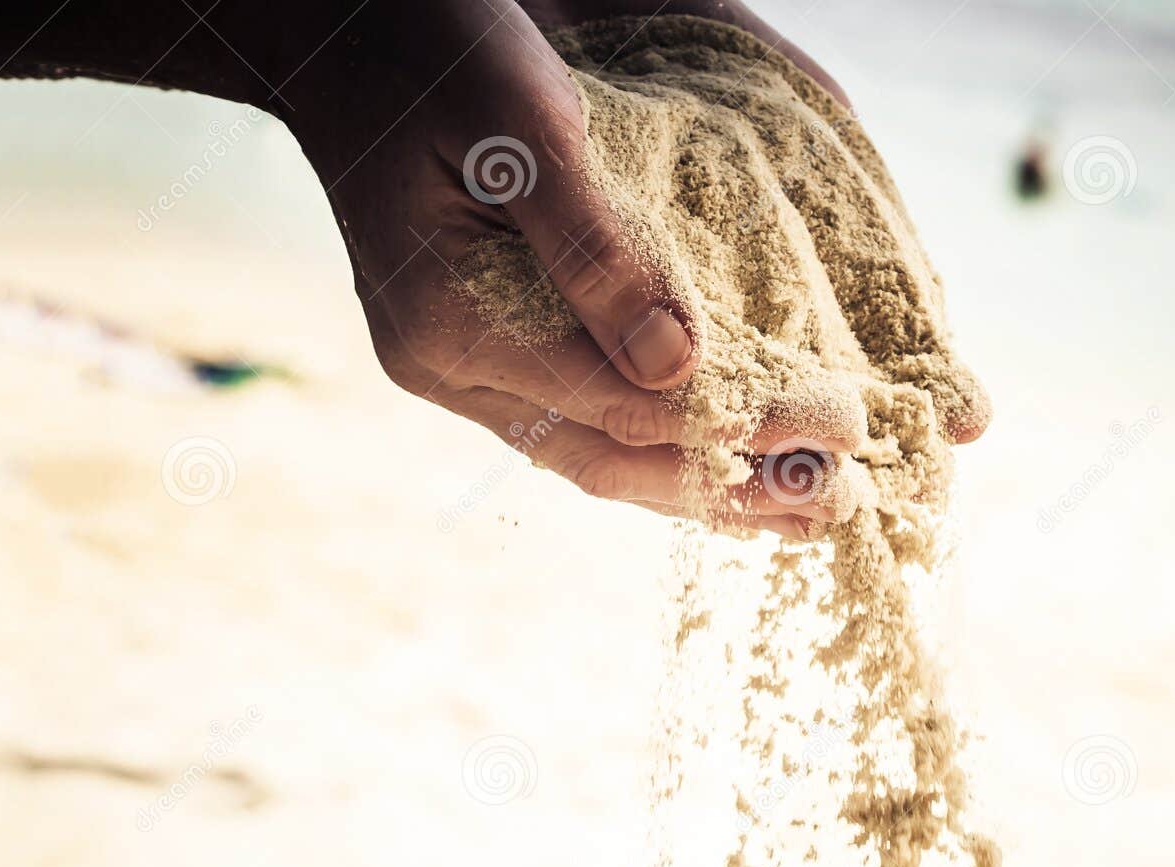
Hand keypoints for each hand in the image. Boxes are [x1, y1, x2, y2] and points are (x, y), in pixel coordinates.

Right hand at [284, 1, 867, 538]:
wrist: (336, 35)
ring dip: (695, 484)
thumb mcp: (524, 127)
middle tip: (834, 506)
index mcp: (450, 321)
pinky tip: (715, 458)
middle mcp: (446, 369)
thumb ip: (596, 250)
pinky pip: (574, 419)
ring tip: (792, 511)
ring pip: (591, 454)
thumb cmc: (432, 51)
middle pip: (607, 458)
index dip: (735, 424)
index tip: (838, 431)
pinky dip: (652, 441)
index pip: (622, 403)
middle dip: (726, 488)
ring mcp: (453, 369)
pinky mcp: (472, 352)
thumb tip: (680, 368)